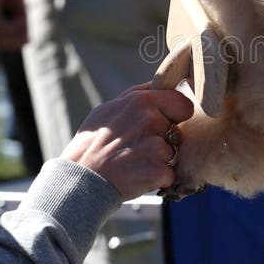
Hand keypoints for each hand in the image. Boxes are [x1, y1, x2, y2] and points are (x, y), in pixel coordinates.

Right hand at [61, 85, 194, 200]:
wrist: (80, 179)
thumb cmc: (93, 143)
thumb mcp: (109, 108)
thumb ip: (138, 94)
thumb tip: (159, 83)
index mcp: (142, 101)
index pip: (183, 104)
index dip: (177, 116)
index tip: (166, 124)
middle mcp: (151, 120)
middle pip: (179, 131)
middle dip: (166, 140)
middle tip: (141, 147)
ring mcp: (155, 146)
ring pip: (173, 154)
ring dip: (160, 160)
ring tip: (135, 162)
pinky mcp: (158, 171)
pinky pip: (170, 174)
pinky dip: (158, 178)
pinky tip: (137, 175)